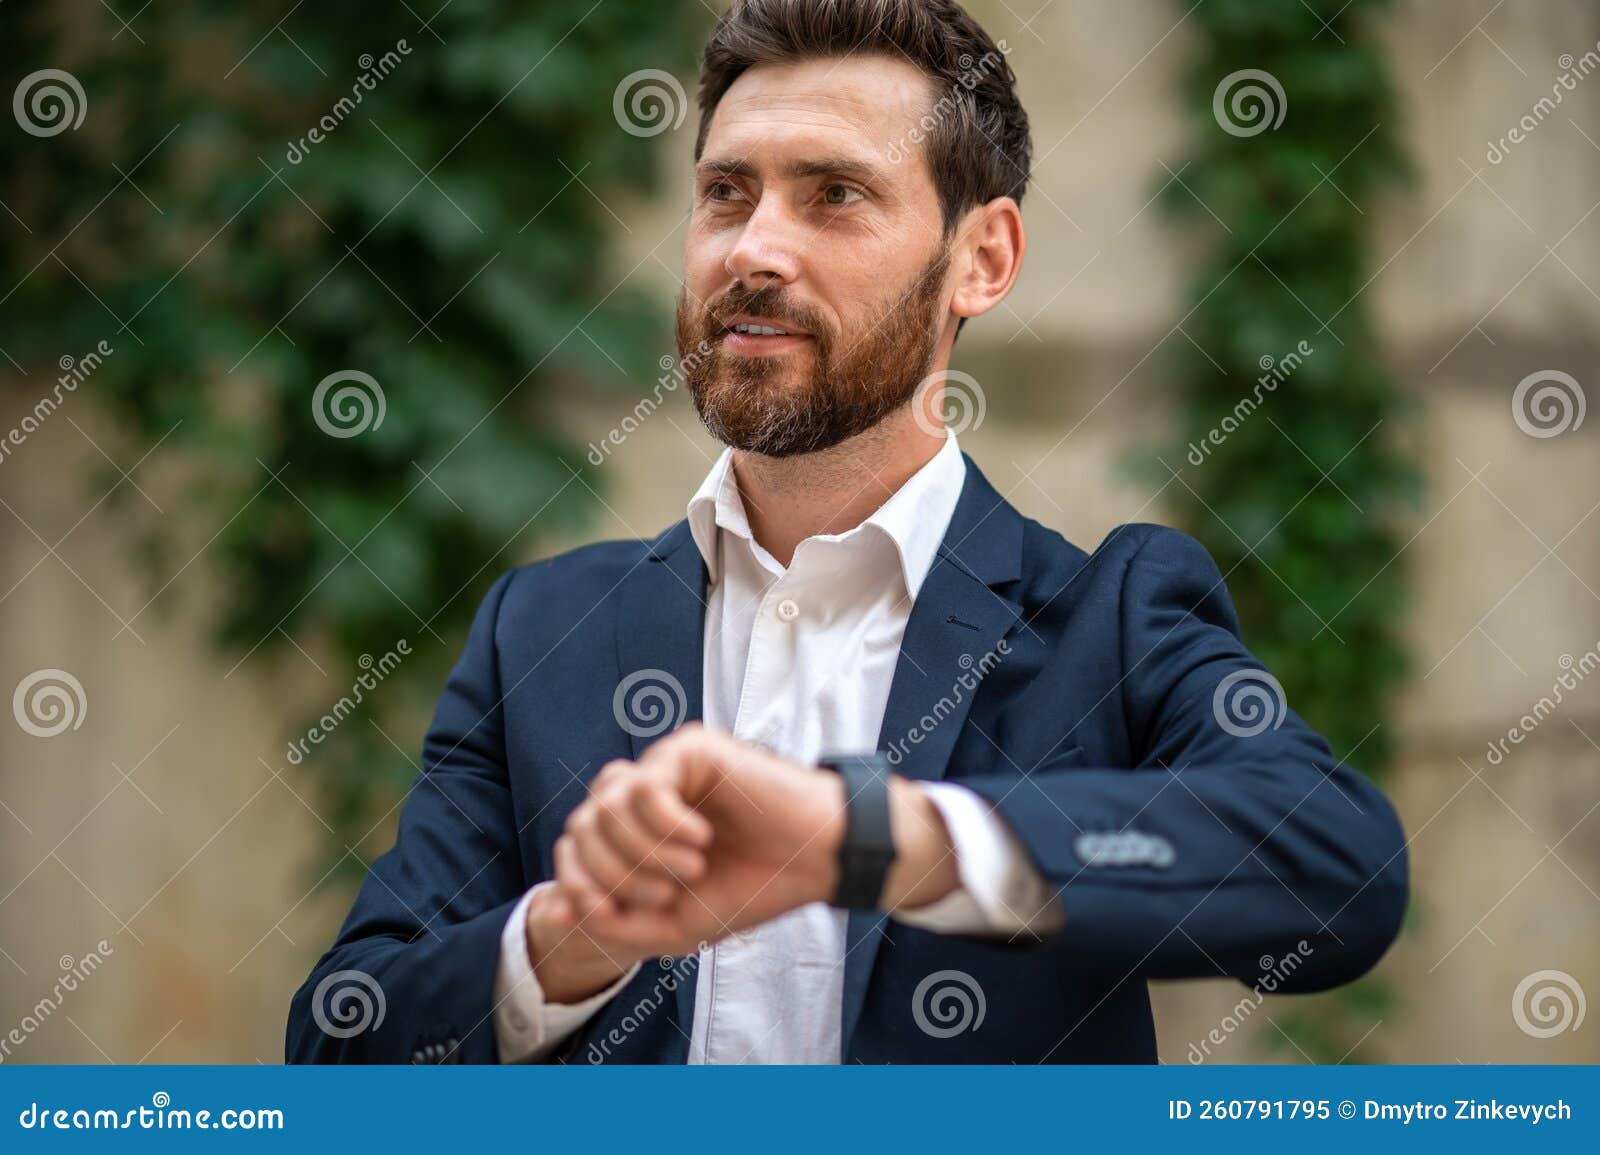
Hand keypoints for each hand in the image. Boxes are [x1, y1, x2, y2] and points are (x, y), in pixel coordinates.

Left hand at [542, 723, 960, 970]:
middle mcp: (643, 793)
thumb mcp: (674, 925)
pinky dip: (666, 825)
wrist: (815, 861)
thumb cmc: (752, 888)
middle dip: (615, 874)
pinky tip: (701, 840)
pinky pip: (644, 785)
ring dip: (645, 853)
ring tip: (692, 869)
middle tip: (667, 894)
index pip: (572, 846)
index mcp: (634, 831)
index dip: (579, 883)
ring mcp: (664, 766)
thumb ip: (615, 923)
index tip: (616, 913)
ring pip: (607, 805)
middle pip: (582, 827)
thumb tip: (556, 908)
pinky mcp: (689, 749)